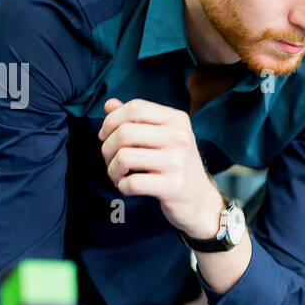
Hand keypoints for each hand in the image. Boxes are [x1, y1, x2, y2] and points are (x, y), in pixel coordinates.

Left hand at [98, 97, 221, 238]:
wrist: (200, 200)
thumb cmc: (175, 165)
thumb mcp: (162, 136)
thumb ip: (136, 119)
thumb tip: (109, 104)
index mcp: (177, 120)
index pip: (135, 108)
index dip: (111, 120)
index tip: (104, 136)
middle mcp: (180, 138)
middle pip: (125, 132)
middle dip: (107, 148)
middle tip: (110, 160)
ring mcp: (178, 162)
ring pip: (124, 157)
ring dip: (112, 169)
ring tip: (118, 175)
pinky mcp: (173, 187)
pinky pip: (132, 183)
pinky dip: (122, 186)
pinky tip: (127, 187)